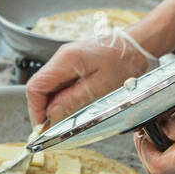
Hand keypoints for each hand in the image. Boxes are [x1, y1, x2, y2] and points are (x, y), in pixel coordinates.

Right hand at [25, 29, 158, 125]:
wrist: (139, 45)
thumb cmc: (125, 62)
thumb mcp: (101, 88)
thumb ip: (73, 101)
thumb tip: (51, 116)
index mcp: (66, 60)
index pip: (35, 86)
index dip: (35, 110)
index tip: (42, 128)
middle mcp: (62, 57)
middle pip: (40, 87)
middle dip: (43, 109)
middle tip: (54, 128)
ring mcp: (67, 60)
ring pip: (50, 87)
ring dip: (54, 105)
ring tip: (65, 120)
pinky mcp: (75, 64)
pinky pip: (61, 84)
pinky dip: (63, 98)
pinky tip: (74, 108)